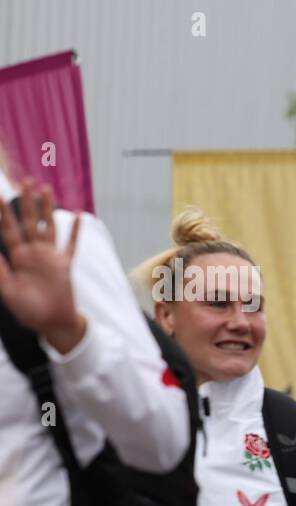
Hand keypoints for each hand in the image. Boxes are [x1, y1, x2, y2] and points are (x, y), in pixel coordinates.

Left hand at [0, 180, 84, 352]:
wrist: (52, 324)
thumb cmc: (29, 311)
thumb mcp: (9, 291)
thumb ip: (1, 271)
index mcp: (18, 258)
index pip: (9, 230)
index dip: (5, 213)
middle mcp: (34, 253)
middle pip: (30, 222)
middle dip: (27, 202)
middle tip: (26, 181)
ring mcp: (51, 257)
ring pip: (49, 227)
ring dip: (48, 209)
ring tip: (46, 190)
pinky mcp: (65, 265)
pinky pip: (71, 245)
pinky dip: (75, 231)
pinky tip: (79, 216)